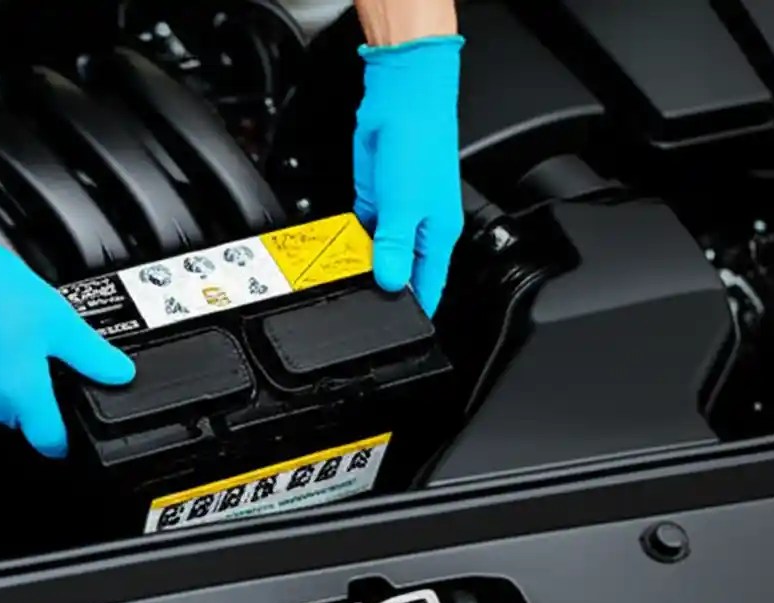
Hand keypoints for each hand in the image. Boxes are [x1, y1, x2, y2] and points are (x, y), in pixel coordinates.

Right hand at [0, 179, 136, 456]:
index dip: (64, 440)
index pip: (49, 440)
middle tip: (37, 354)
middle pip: (20, 415)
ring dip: (3, 377)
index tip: (69, 435)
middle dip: (32, 393)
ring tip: (6, 334)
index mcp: (20, 392)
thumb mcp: (55, 316)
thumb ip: (90, 354)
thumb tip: (118, 372)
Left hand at [353, 36, 464, 316]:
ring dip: (361, 263)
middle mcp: (418, 226)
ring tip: (342, 279)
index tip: (400, 330)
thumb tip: (388, 282)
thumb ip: (393, 248)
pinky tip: (335, 251)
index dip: (415, 307)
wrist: (402, 100)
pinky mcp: (374, 198)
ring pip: (377, 252)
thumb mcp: (404, 207)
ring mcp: (395, 212)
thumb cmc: (419, 145)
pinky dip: (349, 241)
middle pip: (400, 270)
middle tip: (357, 304)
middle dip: (381, 287)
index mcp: (438, 233)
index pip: (429, 283)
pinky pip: (360, 231)